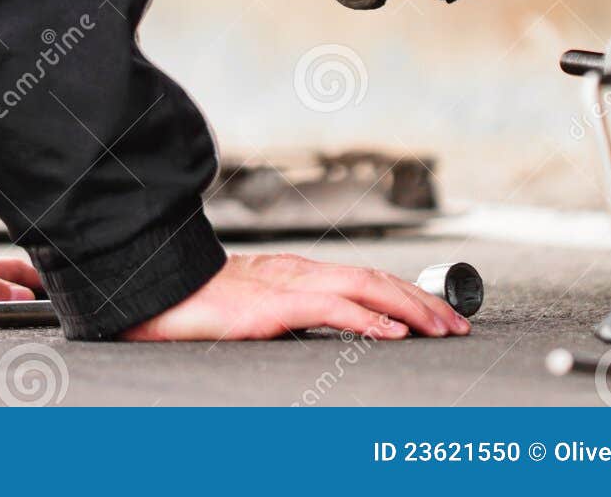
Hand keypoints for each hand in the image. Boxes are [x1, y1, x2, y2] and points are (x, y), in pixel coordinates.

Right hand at [120, 252, 471, 341]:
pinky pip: (329, 309)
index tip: (439, 315)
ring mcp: (286, 285)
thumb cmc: (195, 306)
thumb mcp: (251, 313)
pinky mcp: (271, 306)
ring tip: (441, 328)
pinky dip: (366, 318)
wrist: (152, 291)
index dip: (406, 294)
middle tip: (458, 324)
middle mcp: (298, 271)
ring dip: (409, 308)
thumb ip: (288, 318)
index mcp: (295, 274)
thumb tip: (325, 337)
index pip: (365, 278)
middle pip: (375, 279)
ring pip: (363, 288)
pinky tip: (391, 332)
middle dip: (423, 301)